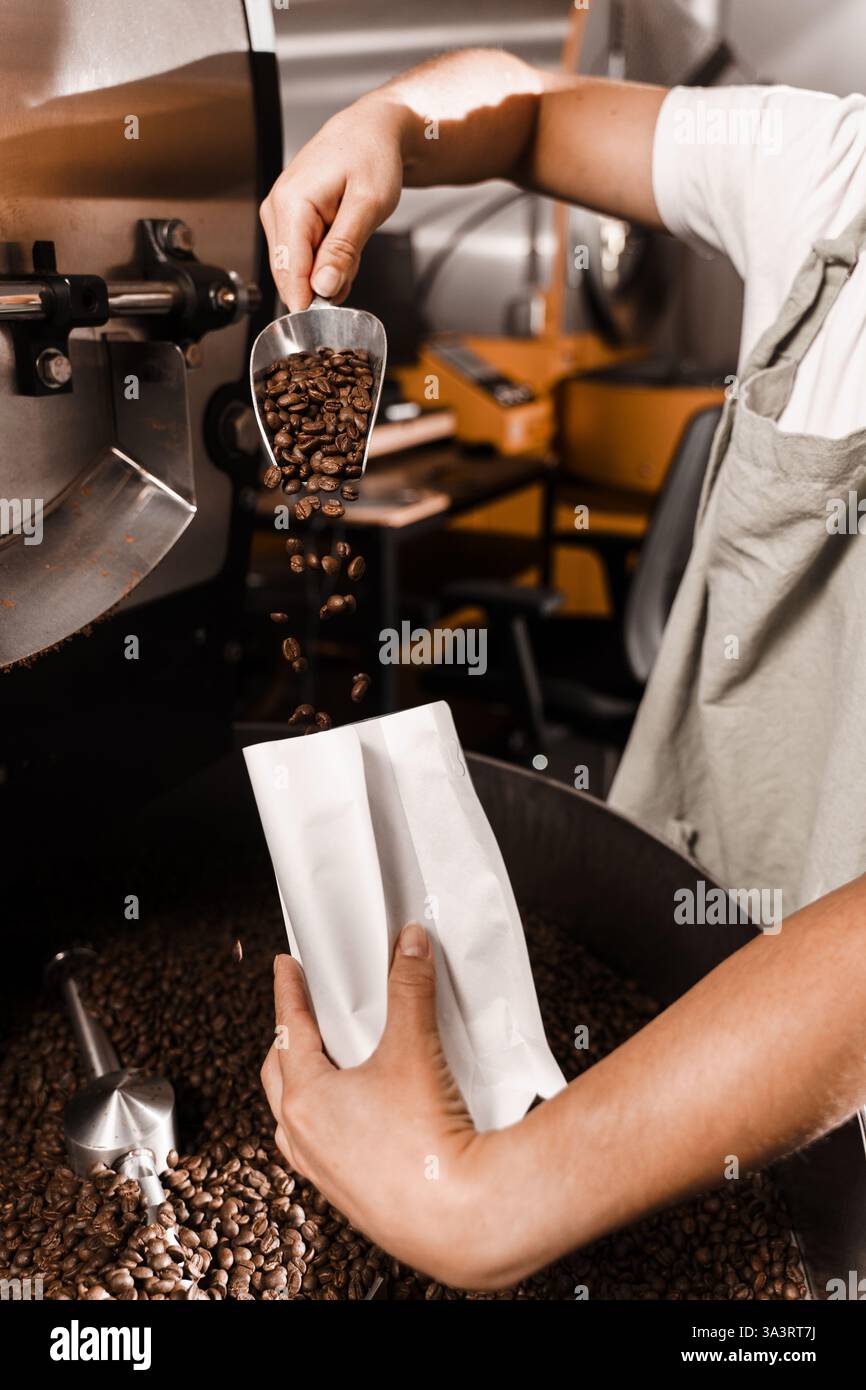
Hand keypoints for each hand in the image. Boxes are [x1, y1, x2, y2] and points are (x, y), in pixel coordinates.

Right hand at [260, 97, 403, 310]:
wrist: (370, 131)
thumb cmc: (372, 157)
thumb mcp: (368, 205)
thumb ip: (344, 250)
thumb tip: (322, 287)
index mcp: (291, 204)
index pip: (290, 273)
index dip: (311, 302)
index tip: (334, 311)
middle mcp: (276, 209)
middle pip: (291, 276)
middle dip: (324, 284)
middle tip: (354, 261)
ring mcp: (278, 214)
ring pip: (298, 270)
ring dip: (328, 270)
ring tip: (351, 241)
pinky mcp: (286, 220)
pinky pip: (303, 258)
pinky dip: (327, 260)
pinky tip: (343, 241)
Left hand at [261, 923, 497, 1287]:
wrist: (459, 1218)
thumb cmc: (425, 1143)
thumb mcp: (414, 1048)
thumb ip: (410, 988)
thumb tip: (409, 945)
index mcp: (306, 1098)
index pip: (288, 1029)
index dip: (289, 992)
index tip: (287, 968)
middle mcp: (304, 1137)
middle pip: (280, 1074)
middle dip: (288, 1038)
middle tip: (302, 1011)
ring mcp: (323, 1171)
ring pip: (295, 1118)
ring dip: (301, 1085)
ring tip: (324, 1065)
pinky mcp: (349, 1194)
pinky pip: (321, 1150)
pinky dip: (326, 1124)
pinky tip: (355, 1118)